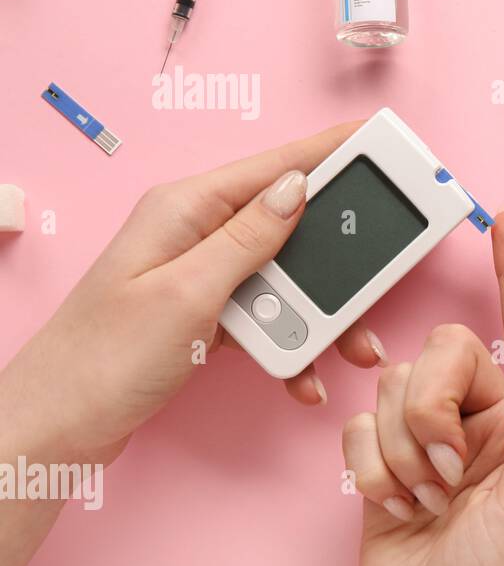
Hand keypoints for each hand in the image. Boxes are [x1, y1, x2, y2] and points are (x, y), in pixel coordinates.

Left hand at [0, 121, 386, 467]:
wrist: (59, 428)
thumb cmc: (105, 359)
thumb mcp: (189, 293)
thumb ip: (249, 238)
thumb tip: (298, 187)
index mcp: (187, 209)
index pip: (276, 166)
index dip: (330, 150)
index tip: (376, 137)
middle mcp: (195, 233)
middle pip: (291, 228)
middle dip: (339, 260)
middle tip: (383, 277)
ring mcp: (200, 274)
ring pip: (285, 281)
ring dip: (320, 317)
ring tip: (352, 348)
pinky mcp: (204, 314)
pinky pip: (266, 319)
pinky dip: (291, 347)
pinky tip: (306, 376)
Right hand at [343, 204, 503, 565]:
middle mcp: (486, 424)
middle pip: (444, 353)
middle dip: (432, 410)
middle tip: (446, 474)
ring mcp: (434, 441)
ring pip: (395, 385)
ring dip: (401, 449)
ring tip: (424, 501)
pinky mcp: (386, 461)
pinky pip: (360, 424)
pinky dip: (369, 467)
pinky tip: (392, 505)